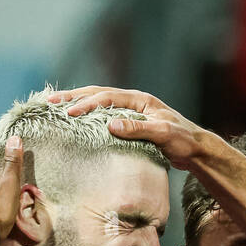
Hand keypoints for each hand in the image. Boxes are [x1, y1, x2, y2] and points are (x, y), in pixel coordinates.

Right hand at [47, 86, 206, 169]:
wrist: (196, 151)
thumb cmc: (184, 141)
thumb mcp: (163, 134)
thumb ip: (139, 129)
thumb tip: (111, 125)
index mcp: (139, 100)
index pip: (107, 97)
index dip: (87, 104)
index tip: (69, 113)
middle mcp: (133, 102)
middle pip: (98, 94)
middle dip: (73, 97)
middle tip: (50, 102)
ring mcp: (131, 113)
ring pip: (99, 103)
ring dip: (78, 104)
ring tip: (55, 107)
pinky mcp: (130, 125)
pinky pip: (104, 117)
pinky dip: (88, 117)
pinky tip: (76, 123)